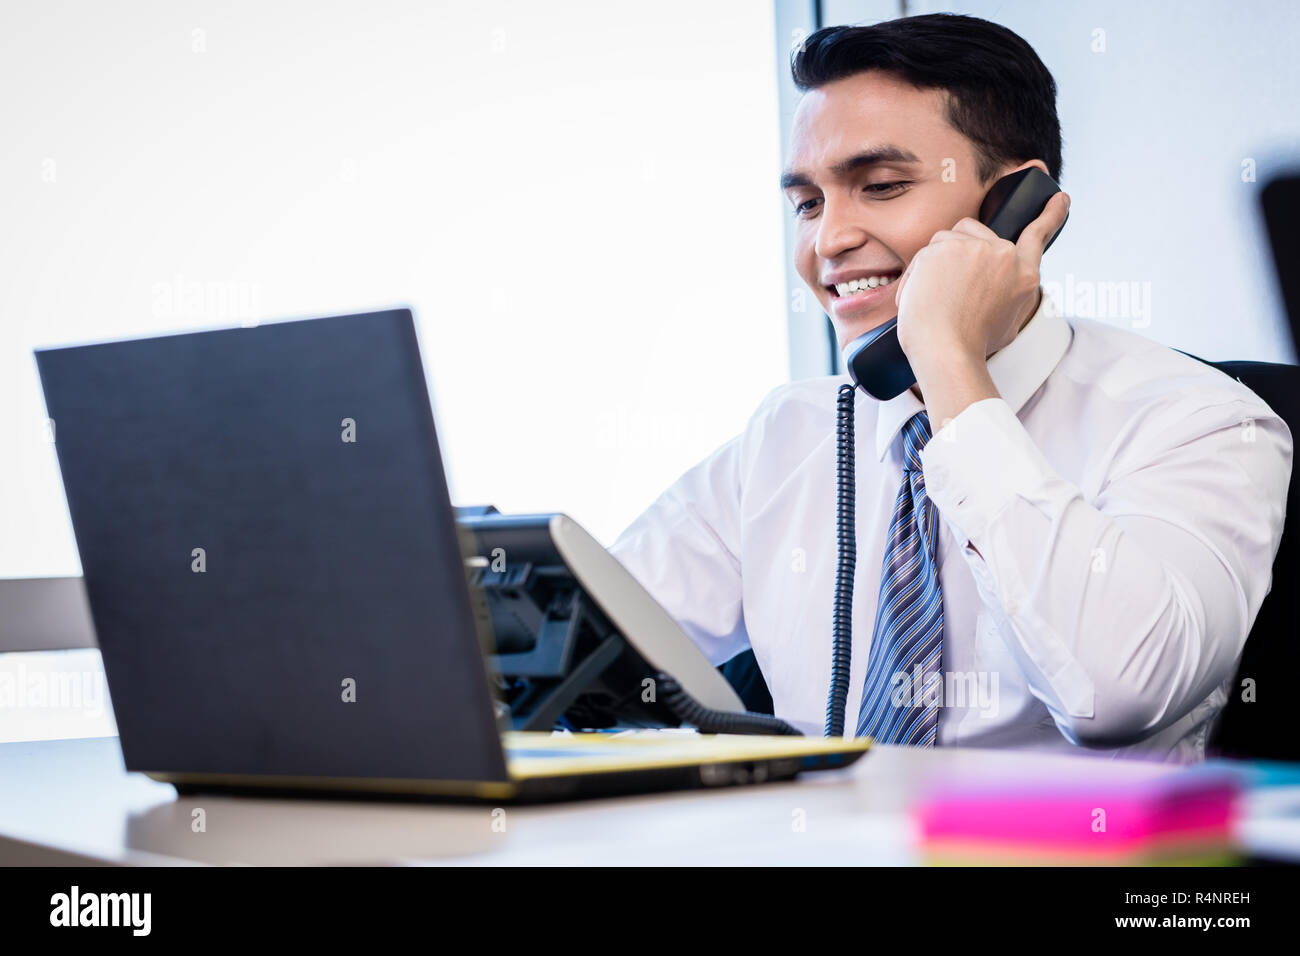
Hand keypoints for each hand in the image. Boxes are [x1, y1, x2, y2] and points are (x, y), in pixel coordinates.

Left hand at [893, 190, 1069, 374]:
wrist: (946, 351)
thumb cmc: (971, 347)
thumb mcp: (1007, 326)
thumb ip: (1009, 299)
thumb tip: (1000, 294)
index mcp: (1024, 275)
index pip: (1038, 235)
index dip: (1051, 214)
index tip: (1060, 198)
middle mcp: (1004, 255)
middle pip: (975, 231)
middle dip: (958, 251)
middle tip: (948, 286)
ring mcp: (975, 247)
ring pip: (947, 237)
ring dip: (938, 261)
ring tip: (936, 295)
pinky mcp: (945, 247)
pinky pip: (925, 252)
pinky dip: (918, 273)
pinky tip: (921, 295)